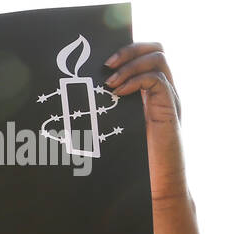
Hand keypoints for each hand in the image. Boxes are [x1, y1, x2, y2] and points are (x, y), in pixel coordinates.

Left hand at [104, 43, 184, 202]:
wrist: (154, 185)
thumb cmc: (129, 161)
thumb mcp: (110, 129)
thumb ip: (101, 111)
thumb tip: (63, 104)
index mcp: (148, 92)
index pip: (144, 55)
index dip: (125, 50)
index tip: (99, 60)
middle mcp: (161, 91)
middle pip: (155, 48)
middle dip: (129, 49)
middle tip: (106, 64)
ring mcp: (167, 98)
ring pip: (159, 57)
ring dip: (131, 64)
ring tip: (109, 82)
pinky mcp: (170, 109)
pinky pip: (158, 80)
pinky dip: (136, 80)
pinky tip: (118, 93)